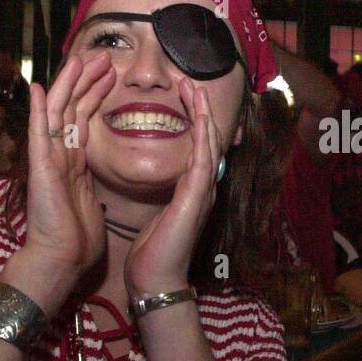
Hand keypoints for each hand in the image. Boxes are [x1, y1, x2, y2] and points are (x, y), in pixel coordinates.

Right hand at [21, 55, 115, 279]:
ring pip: (58, 112)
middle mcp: (59, 155)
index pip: (84, 119)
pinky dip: (39, 110)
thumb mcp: (91, 202)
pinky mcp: (41, 167)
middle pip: (72, 108)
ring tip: (81, 58)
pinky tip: (40, 87)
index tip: (110, 74)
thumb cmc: (78, 238)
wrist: (62, 258)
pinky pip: (39, 133)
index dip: (96, 94)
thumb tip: (98, 182)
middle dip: (87, 81)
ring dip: (70, 84)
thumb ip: (90, 185)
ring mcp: (48, 159)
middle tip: (101, 55)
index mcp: (73, 162)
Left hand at [124, 80, 221, 297]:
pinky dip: (201, 134)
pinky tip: (198, 116)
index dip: (192, 119)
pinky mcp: (197, 197)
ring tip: (194, 88)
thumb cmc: (153, 251)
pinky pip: (202, 158)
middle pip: (206, 139)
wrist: (157, 278)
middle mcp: (203, 187)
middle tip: (190, 82)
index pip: (196, 146)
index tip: (181, 97)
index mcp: (192, 189)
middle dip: (199, 109)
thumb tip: (162, 181)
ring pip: (208, 143)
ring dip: (203, 114)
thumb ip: (165, 194)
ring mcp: (204, 192)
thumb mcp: (157, 214)